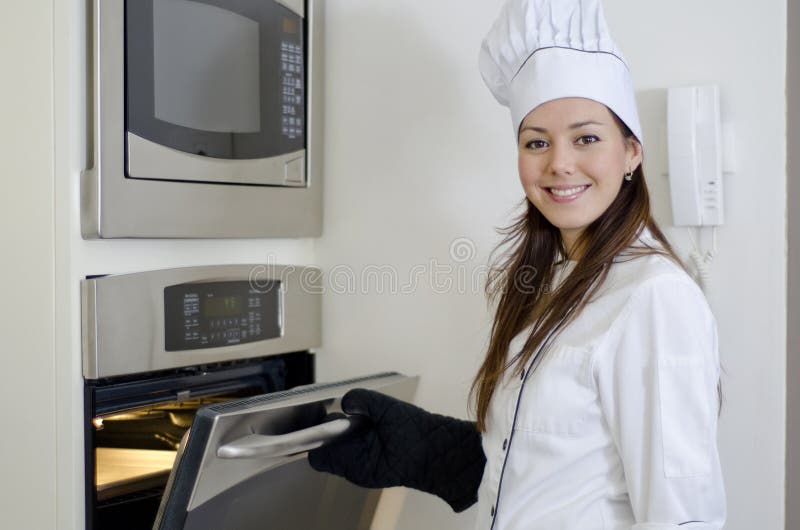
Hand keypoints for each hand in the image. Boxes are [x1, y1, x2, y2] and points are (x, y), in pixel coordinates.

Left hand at [308, 388, 485, 512]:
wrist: (446, 454)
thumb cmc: (421, 439)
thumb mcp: (389, 410)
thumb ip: (363, 400)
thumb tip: (347, 400)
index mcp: (355, 463)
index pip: (317, 455)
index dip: (317, 435)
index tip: (322, 418)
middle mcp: (358, 470)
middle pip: (329, 449)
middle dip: (335, 429)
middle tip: (348, 415)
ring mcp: (367, 469)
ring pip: (344, 448)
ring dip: (349, 432)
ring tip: (365, 420)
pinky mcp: (377, 464)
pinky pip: (358, 449)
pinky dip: (361, 436)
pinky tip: (375, 427)